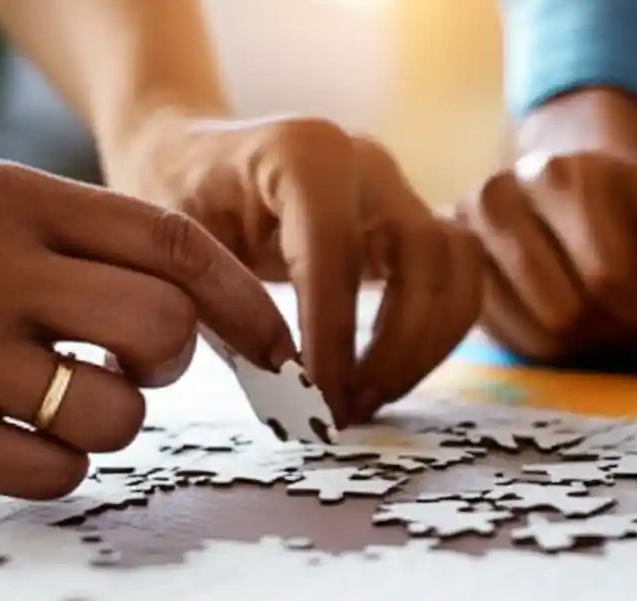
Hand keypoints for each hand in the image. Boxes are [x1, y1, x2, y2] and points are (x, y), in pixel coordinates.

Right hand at [0, 160, 292, 498]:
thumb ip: (87, 249)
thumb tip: (211, 319)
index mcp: (12, 199)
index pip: (171, 242)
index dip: (244, 300)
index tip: (278, 344)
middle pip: (161, 328)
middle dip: (170, 361)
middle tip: (134, 363)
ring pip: (117, 412)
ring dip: (113, 419)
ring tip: (62, 397)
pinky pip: (54, 472)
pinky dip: (60, 466)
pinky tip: (21, 438)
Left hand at [104, 113, 483, 423]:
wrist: (191, 158)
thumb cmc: (177, 199)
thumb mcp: (176, 249)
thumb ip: (226, 311)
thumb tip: (291, 390)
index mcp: (304, 153)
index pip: (338, 254)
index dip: (334, 339)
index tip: (316, 403)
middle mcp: (369, 162)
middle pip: (426, 259)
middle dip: (397, 351)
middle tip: (349, 411)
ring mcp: (401, 189)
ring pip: (459, 270)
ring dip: (426, 347)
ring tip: (369, 399)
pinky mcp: (416, 220)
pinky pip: (460, 278)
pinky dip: (436, 335)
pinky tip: (386, 375)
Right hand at [458, 88, 636, 382]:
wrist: (569, 180)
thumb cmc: (635, 219)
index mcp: (570, 175)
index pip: (611, 283)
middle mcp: (505, 193)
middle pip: (569, 313)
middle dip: (610, 332)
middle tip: (622, 317)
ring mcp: (466, 231)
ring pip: (536, 334)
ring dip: (578, 346)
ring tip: (593, 317)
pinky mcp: (455, 268)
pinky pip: (504, 339)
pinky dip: (541, 346)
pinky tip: (557, 319)